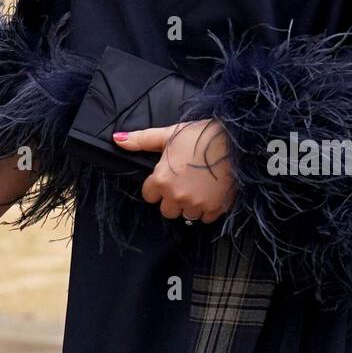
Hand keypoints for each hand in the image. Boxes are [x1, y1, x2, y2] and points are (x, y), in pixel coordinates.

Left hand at [114, 119, 235, 222]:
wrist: (235, 140)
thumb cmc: (199, 134)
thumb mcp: (169, 134)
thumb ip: (141, 140)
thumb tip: (116, 139)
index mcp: (162, 180)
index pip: (149, 195)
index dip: (157, 185)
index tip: (167, 176)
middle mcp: (177, 196)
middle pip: (167, 210)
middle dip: (172, 199)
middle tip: (183, 182)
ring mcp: (197, 205)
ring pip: (186, 215)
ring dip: (190, 205)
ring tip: (199, 186)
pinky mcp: (216, 209)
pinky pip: (206, 218)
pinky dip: (207, 209)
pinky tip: (211, 192)